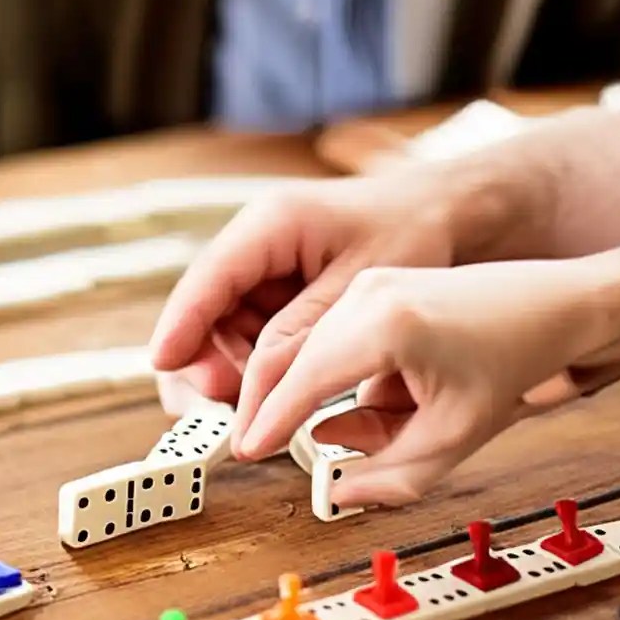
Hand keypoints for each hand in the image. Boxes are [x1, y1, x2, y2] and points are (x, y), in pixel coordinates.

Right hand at [150, 161, 523, 430]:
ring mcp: (267, 264)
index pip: (208, 278)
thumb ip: (300, 337)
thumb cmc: (416, 233)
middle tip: (226, 405)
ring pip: (224, 326)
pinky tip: (272, 391)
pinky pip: (251, 330)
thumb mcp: (358, 290)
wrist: (456, 212)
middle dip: (209, 359)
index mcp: (271, 224)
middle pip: (206, 308)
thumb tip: (256, 388)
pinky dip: (257, 364)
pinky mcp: (280, 286)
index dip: (181, 324)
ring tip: (257, 406)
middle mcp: (257, 241)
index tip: (163, 365)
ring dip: (234, 369)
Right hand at [234, 255, 619, 506]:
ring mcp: (367, 285)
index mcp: (383, 324)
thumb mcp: (454, 434)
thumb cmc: (517, 356)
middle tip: (286, 448)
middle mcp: (366, 293)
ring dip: (331, 397)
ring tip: (389, 423)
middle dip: (291, 410)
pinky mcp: (372, 286)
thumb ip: (391, 476)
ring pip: (315, 353)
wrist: (557, 304)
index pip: (301, 379)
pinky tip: (394, 399)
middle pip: (296, 362)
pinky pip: (337, 340)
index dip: (270, 421)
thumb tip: (341, 494)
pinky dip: (350, 377)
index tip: (251, 448)